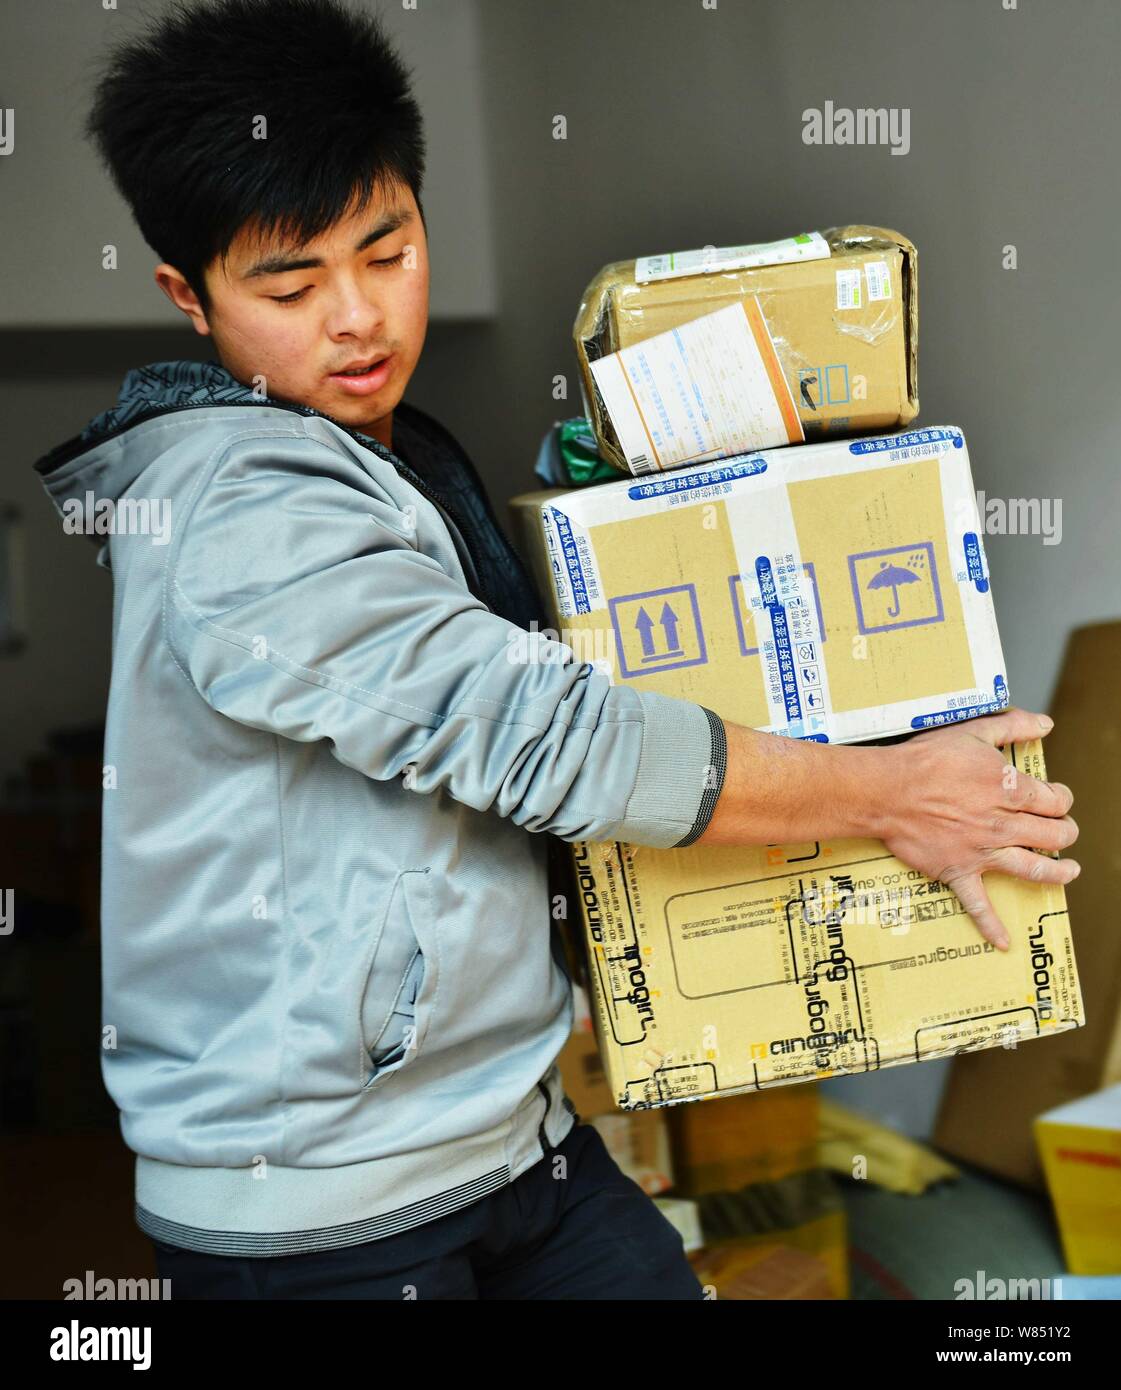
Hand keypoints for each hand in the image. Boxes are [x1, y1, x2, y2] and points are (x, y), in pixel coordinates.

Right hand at [878, 707, 1079, 950]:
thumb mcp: (971, 732)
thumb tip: (1044, 723)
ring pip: (1033, 868)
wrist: (885, 790)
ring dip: (1057, 872)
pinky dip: (990, 925)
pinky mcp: (958, 871)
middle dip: (1064, 832)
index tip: (1057, 798)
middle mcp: (1001, 824)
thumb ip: (1012, 726)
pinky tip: (1004, 942)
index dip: (1062, 799)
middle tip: (1061, 831)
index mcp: (1008, 789)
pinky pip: (977, 904)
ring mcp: (982, 851)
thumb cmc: (924, 760)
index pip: (1055, 800)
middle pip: (1053, 835)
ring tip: (1068, 871)